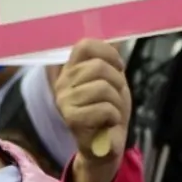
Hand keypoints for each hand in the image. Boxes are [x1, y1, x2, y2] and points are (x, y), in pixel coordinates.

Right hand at [55, 39, 131, 181]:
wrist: (106, 146)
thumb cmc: (109, 112)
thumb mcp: (113, 81)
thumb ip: (110, 60)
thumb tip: (117, 35)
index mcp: (72, 71)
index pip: (85, 45)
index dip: (108, 53)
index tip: (119, 67)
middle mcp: (63, 83)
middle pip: (98, 67)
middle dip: (117, 83)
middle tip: (115, 98)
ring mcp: (64, 101)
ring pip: (103, 87)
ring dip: (116, 102)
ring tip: (110, 113)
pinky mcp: (71, 118)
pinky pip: (104, 108)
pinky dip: (114, 117)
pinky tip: (106, 124)